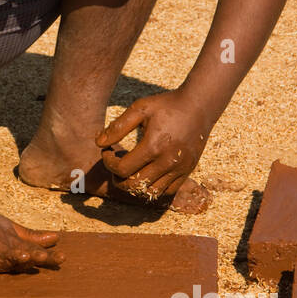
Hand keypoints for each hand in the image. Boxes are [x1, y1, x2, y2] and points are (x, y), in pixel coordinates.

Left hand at [96, 91, 211, 197]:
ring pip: (151, 193)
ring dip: (135, 185)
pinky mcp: (187, 171)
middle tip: (116, 163)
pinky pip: (167, 191)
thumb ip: (117, 126)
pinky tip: (146, 174)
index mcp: (153, 146)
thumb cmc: (166, 104)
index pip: (122, 169)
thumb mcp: (139, 109)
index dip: (108, 163)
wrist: (199, 105)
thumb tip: (98, 143)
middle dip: (118, 177)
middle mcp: (167, 162)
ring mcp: (179, 169)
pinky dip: (153, 188)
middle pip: (134, 186)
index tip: (107, 151)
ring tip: (130, 170)